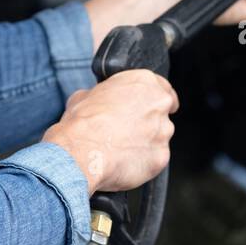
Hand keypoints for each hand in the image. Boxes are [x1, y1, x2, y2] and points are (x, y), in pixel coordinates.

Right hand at [43, 70, 178, 195]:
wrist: (82, 153)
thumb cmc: (83, 123)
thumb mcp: (85, 96)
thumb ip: (103, 95)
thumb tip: (100, 101)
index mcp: (144, 82)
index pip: (163, 88)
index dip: (154, 100)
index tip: (151, 108)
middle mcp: (159, 104)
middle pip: (161, 114)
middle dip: (148, 123)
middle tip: (127, 131)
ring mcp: (163, 132)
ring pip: (159, 138)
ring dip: (146, 143)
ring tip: (121, 149)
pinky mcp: (161, 156)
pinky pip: (155, 159)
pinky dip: (144, 162)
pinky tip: (125, 162)